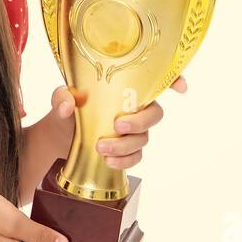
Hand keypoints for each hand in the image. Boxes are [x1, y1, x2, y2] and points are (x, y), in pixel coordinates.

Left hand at [48, 75, 188, 169]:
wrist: (61, 134)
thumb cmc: (69, 106)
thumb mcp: (61, 98)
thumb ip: (62, 97)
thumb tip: (67, 105)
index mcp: (124, 87)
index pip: (157, 80)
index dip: (175, 80)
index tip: (180, 88)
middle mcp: (134, 107)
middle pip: (154, 113)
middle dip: (140, 121)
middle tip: (118, 125)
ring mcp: (133, 130)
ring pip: (144, 138)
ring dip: (125, 145)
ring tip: (101, 147)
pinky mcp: (127, 150)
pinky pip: (136, 157)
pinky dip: (125, 161)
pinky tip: (109, 161)